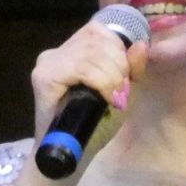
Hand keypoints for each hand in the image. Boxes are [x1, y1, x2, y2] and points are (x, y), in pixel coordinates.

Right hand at [29, 21, 148, 143]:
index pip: (99, 31)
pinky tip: (106, 97)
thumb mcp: (122, 92)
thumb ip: (132, 68)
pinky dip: (101, 82)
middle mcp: (56, 52)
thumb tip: (141, 44)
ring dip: (112, 75)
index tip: (125, 76)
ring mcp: (48, 63)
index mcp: (72, 51)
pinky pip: (82, 68)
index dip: (118, 49)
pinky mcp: (44, 77)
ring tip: (114, 97)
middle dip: (119, 64)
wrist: (72, 155)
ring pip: (92, 53)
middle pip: (97, 39)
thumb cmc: (96, 125)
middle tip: (121, 91)